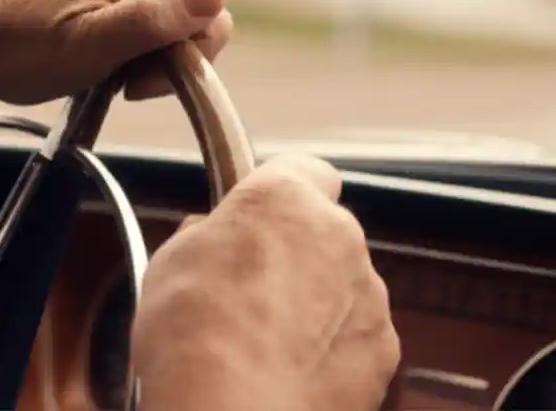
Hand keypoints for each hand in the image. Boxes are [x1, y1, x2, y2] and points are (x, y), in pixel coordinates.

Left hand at [0, 0, 232, 103]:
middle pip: (180, 13)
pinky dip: (113, 35)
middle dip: (153, 55)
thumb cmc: (17, 49)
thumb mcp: (93, 45)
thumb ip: (155, 20)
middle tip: (106, 76)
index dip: (177, 63)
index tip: (132, 85)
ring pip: (153, 14)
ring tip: (86, 62)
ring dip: (131, 48)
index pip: (204, 16)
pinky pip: (126, 5)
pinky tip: (78, 46)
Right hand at [131, 154, 399, 410]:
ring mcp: (368, 294)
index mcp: (285, 199)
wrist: (231, 410)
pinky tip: (292, 373)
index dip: (280, 193)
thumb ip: (208, 236)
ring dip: (317, 304)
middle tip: (250, 291)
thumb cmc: (193, 333)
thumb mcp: (171, 260)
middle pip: (325, 232)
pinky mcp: (384, 350)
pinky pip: (358, 337)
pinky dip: (333, 351)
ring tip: (267, 344)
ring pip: (344, 286)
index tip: (258, 217)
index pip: (304, 169)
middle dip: (297, 255)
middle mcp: (339, 235)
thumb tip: (213, 237)